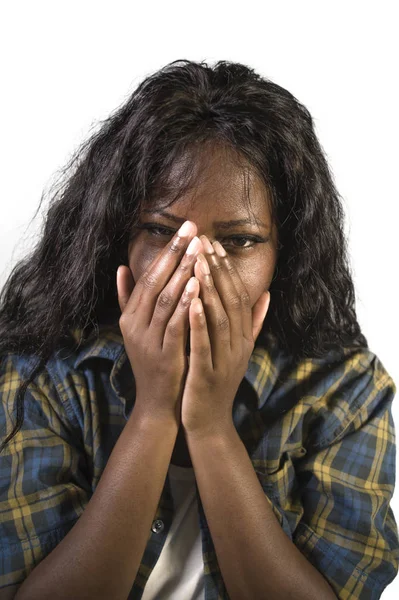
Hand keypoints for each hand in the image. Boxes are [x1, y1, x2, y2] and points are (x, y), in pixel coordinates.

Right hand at [117, 221, 203, 423]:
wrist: (157, 402)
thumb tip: (120, 268)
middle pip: (155, 282)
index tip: (186, 228)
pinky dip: (185, 304)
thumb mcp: (137, 329)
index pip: (148, 275)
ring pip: (165, 300)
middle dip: (175, 254)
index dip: (168, 251)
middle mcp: (135, 325)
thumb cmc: (152, 360)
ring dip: (182, 273)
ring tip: (198, 250)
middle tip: (194, 229)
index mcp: (130, 316)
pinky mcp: (163, 354)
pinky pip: (174, 324)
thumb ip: (128, 299)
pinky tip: (197, 286)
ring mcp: (148, 340)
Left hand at [181, 236, 270, 436]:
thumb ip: (252, 322)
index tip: (215, 245)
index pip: (238, 296)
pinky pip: (205, 345)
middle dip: (218, 270)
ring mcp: (225, 360)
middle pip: (231, 301)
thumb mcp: (237, 350)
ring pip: (220, 319)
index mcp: (242, 337)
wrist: (208, 421)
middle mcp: (238, 345)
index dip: (227, 270)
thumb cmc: (216, 381)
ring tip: (199, 262)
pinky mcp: (208, 375)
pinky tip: (191, 302)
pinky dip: (199, 322)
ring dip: (210, 289)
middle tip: (205, 243)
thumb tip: (267, 294)